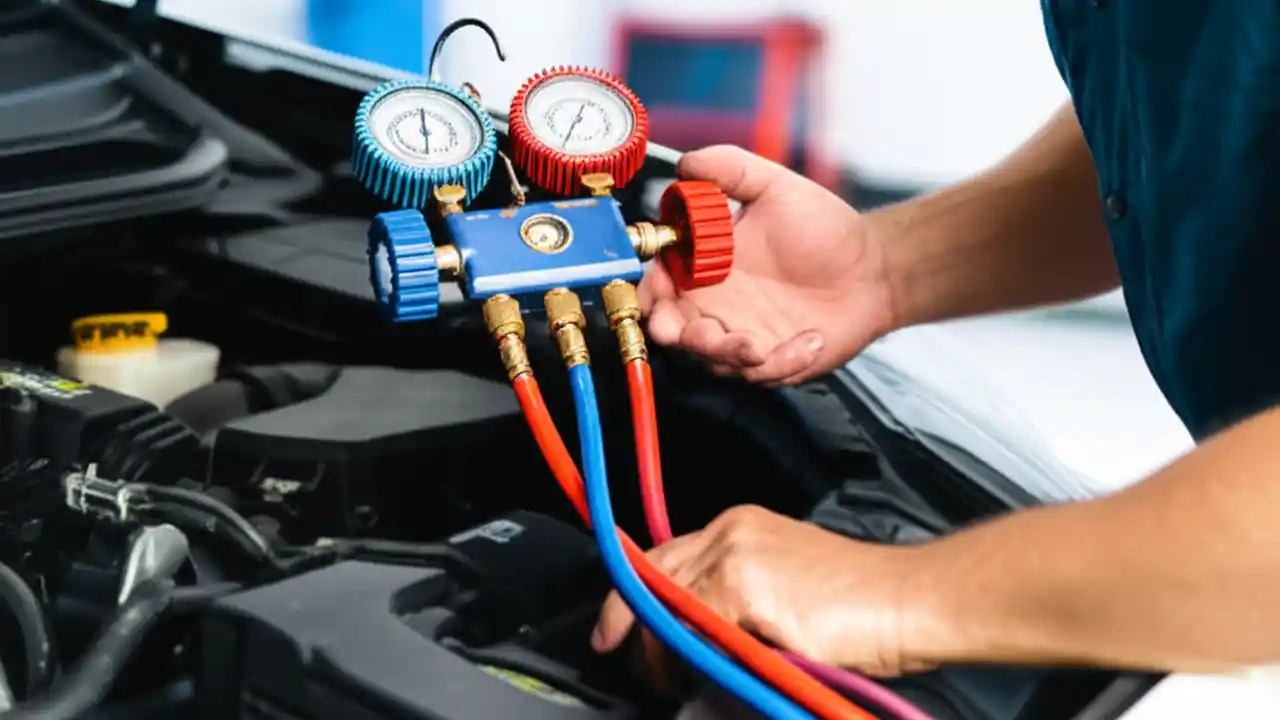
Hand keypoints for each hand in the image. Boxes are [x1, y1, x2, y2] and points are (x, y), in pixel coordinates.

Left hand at [591, 505, 942, 677]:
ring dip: (658, 651)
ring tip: (671, 682)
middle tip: (630, 665)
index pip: (662, 557)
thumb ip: (736, 603)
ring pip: (665, 604)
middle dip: (630, 627)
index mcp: (740, 527)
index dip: (629, 597)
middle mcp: (731, 531)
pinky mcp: (744, 583)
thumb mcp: (787, 590)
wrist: (912, 600)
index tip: (612, 630)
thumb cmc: (865, 604)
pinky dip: (683, 653)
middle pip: (652, 576)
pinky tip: (694, 675)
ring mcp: (736, 554)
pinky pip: (689, 622)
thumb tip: (694, 639)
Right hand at [643, 146, 895, 384]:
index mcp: (704, 267)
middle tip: (701, 332)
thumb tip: (688, 162)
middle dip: (678, 337)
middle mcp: (715, 304)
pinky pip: (761, 373)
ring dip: (729, 356)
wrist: (872, 267)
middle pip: (671, 331)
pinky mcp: (773, 360)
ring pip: (712, 360)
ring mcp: (742, 334)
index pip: (657, 285)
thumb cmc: (823, 229)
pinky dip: (781, 363)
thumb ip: (730, 170)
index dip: (649, 293)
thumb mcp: (776, 188)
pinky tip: (810, 339)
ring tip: (759, 346)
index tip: (660, 291)